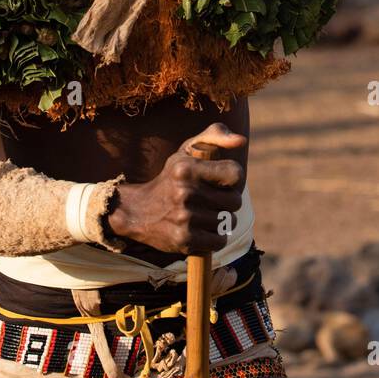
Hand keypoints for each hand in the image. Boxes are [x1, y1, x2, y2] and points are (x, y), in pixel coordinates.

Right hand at [107, 122, 245, 256]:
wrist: (137, 211)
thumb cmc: (171, 177)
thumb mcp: (186, 150)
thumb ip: (214, 135)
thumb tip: (241, 141)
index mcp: (186, 168)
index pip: (235, 174)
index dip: (233, 179)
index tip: (221, 181)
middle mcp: (184, 192)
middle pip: (235, 201)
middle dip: (227, 201)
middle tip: (210, 199)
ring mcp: (184, 218)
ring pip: (228, 222)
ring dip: (219, 220)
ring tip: (202, 214)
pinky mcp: (183, 239)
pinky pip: (219, 241)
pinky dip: (214, 238)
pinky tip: (200, 229)